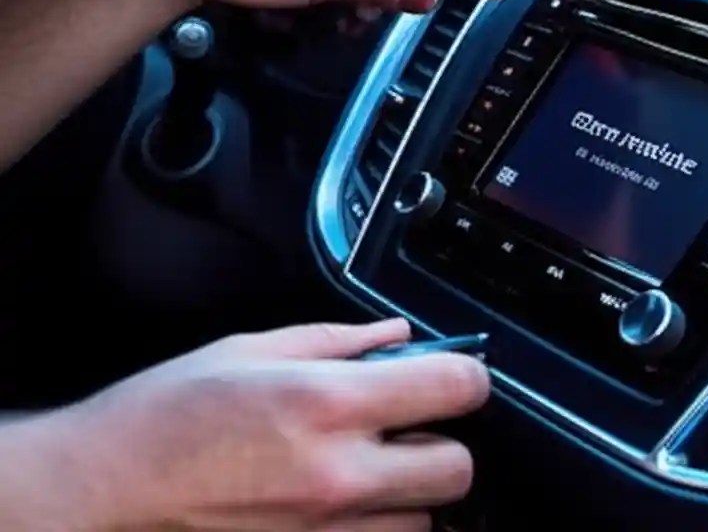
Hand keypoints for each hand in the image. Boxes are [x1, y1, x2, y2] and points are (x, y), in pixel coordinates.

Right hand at [55, 319, 489, 530]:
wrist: (101, 495)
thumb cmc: (165, 419)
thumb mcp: (251, 351)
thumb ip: (339, 342)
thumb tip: (400, 336)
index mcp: (327, 403)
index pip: (456, 389)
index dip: (465, 376)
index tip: (451, 377)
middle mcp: (339, 475)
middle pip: (458, 468)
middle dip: (443, 444)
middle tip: (408, 432)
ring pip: (424, 521)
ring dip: (409, 497)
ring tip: (364, 475)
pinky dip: (376, 528)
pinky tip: (342, 508)